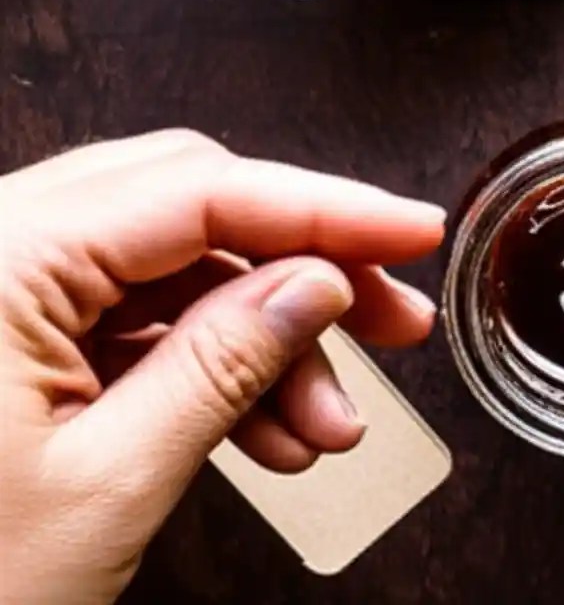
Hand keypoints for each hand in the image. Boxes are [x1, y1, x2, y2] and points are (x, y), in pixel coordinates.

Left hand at [0, 130, 445, 604]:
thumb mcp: (110, 482)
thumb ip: (223, 364)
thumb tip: (316, 283)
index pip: (196, 192)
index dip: (325, 209)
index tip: (412, 230)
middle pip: (188, 216)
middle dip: (303, 270)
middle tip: (391, 323)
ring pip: (171, 275)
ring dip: (265, 344)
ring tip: (328, 427)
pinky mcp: (8, 342)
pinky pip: (136, 328)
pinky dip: (212, 374)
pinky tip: (270, 435)